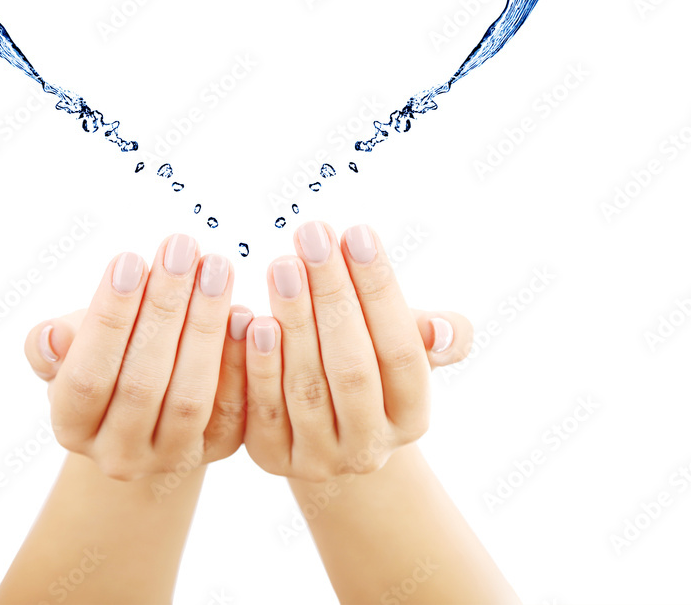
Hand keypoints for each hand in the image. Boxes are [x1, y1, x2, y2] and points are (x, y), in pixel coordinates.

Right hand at [23, 233, 253, 480]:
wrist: (146, 406)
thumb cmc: (101, 360)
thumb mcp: (69, 349)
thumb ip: (53, 344)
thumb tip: (51, 336)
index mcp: (72, 427)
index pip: (87, 376)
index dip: (108, 317)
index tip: (130, 258)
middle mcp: (119, 454)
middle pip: (143, 383)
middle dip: (164, 308)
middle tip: (181, 248)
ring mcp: (170, 458)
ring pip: (190, 397)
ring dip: (206, 326)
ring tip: (215, 267)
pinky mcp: (218, 450)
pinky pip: (233, 410)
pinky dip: (239, 361)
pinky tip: (244, 312)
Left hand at [243, 221, 471, 481]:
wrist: (324, 430)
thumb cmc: (369, 363)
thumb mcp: (407, 348)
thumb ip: (437, 336)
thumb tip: (442, 330)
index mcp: (412, 417)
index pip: (401, 351)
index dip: (380, 290)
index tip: (357, 232)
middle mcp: (369, 448)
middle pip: (353, 368)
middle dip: (332, 295)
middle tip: (312, 236)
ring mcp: (320, 458)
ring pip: (305, 387)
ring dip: (293, 321)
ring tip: (282, 264)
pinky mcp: (271, 458)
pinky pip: (261, 411)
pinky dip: (255, 364)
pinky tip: (248, 317)